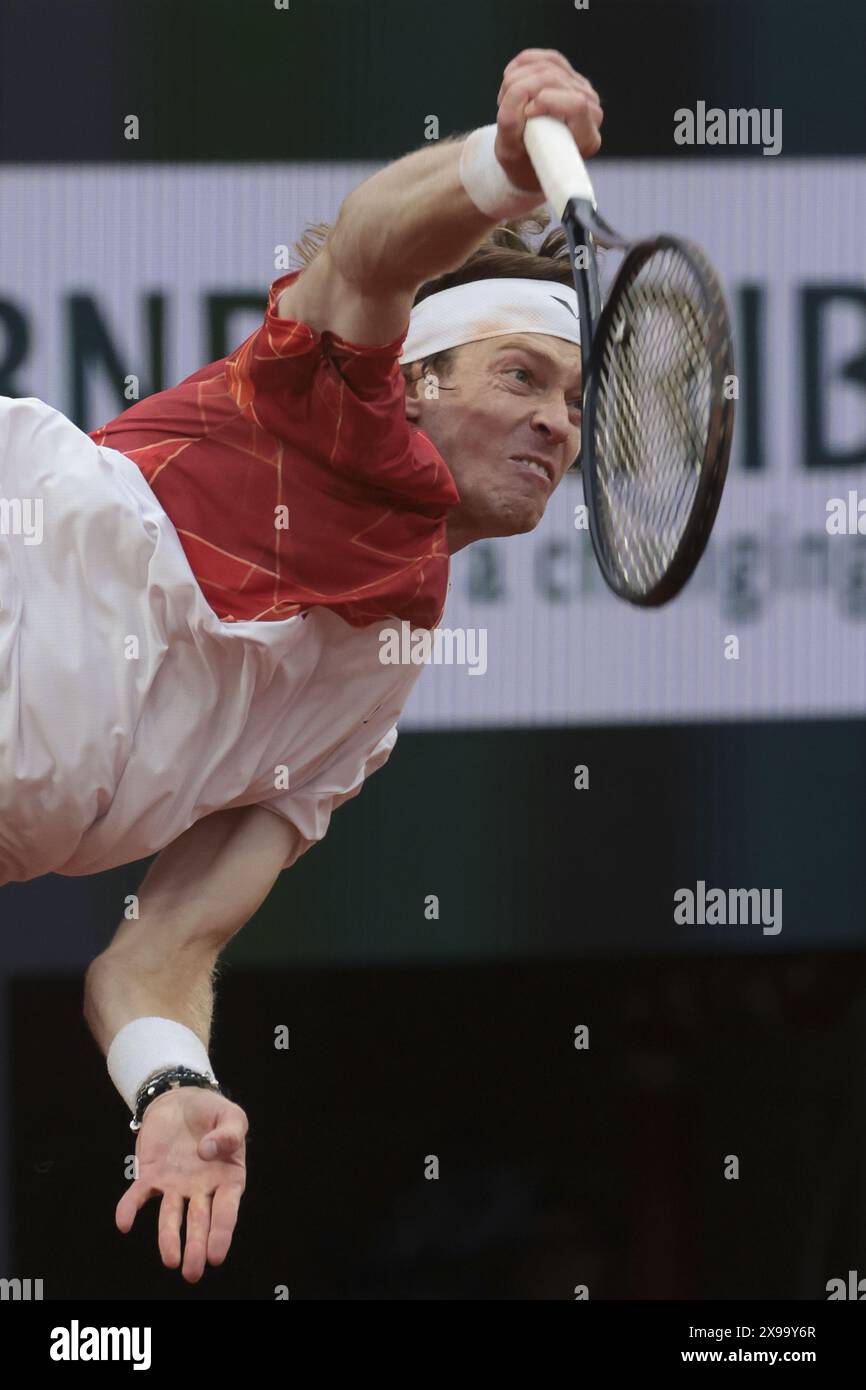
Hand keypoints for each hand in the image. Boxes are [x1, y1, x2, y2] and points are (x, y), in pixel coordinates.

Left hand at [115, 1086, 247, 1282]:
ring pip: (170, 1216)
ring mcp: (175, 1185)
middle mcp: (201, 1189)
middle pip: (199, 1221)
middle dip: (196, 1247)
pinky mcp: (150, 1175)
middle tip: (192, 1273)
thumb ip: (227, 1133)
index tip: (216, 1255)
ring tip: (170, 1259)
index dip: (222, 1232)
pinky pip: (138, 1195)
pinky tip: (123, 1222)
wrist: (182, 1099)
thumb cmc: (213, 1112)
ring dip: (168, 1238)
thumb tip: (208, 1151)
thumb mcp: (231, 1116)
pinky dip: (129, 1208)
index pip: (226, 1209)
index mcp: (227, 1178)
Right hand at [495, 48, 603, 193]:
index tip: (527, 112)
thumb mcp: (509, 151)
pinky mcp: (571, 76)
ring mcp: (584, 91)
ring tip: (506, 98)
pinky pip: (547, 57)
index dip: (548, 101)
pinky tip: (511, 76)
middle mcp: (592, 113)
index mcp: (586, 139)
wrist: (526, 159)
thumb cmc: (521, 162)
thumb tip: (517, 90)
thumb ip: (511, 123)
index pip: (577, 105)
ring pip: (549, 65)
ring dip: (518, 76)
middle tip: (504, 105)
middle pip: (556, 79)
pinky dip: (524, 63)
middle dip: (523, 86)